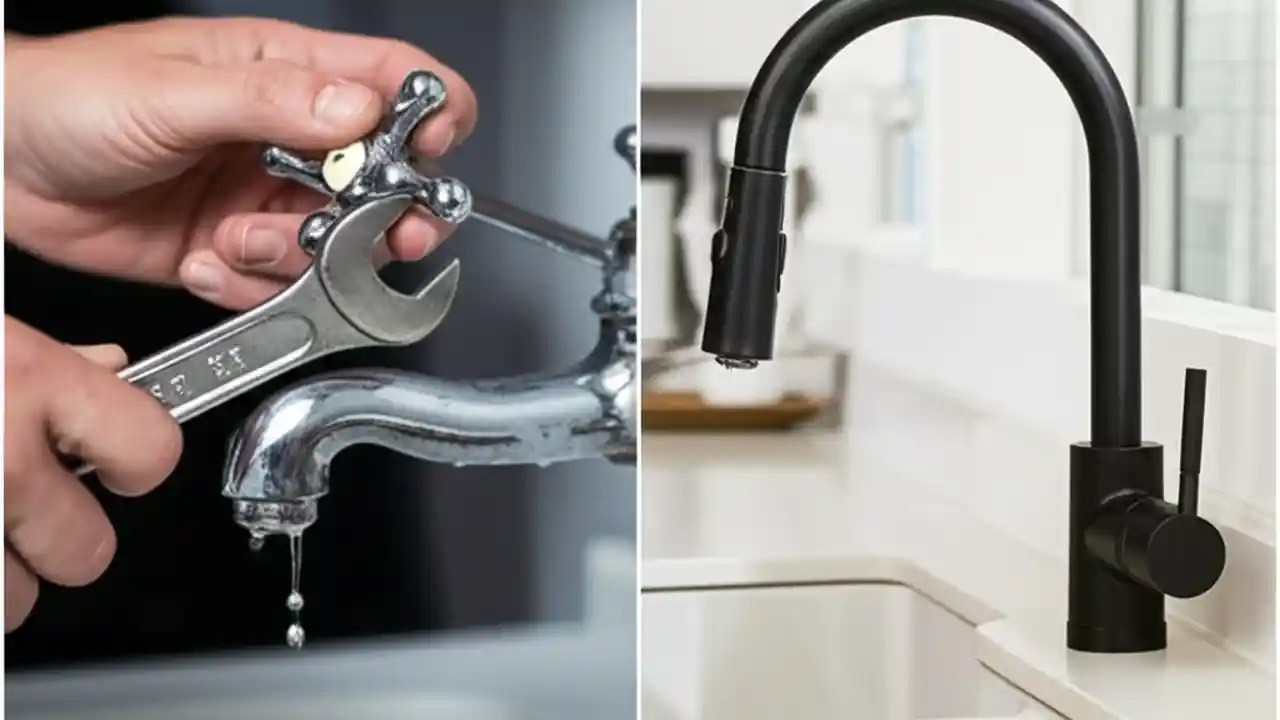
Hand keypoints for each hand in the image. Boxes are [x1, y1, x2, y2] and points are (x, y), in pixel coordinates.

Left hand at [3, 17, 477, 309]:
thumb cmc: (68, 97)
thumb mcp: (172, 90)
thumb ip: (271, 101)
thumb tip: (357, 110)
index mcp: (283, 73)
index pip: (393, 80)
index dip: (429, 115)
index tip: (425, 153)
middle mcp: (285, 136)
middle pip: (386, 178)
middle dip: (389, 214)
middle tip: (380, 235)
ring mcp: (262, 194)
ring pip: (336, 242)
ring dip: (297, 255)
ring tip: (236, 237)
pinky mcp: (234, 245)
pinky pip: (278, 281)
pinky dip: (247, 283)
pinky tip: (204, 257)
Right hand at [4, 316, 182, 631]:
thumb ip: (50, 360)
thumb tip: (111, 368)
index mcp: (28, 378)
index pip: (154, 450)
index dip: (136, 461)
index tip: (117, 461)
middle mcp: (0, 453)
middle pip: (87, 553)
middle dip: (56, 536)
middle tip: (23, 505)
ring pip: (15, 599)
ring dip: (1, 571)